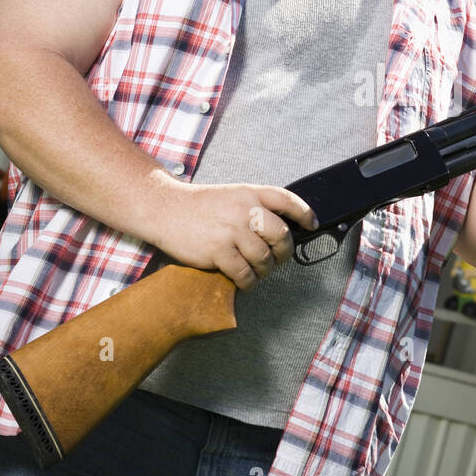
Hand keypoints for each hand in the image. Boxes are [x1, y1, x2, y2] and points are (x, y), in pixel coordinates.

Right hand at [150, 182, 319, 290]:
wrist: (165, 209)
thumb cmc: (199, 205)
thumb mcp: (231, 195)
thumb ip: (254, 206)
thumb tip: (280, 227)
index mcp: (249, 193)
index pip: (287, 200)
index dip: (304, 213)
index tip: (311, 224)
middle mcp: (244, 210)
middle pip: (281, 235)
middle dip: (284, 252)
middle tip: (277, 258)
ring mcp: (232, 231)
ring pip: (264, 258)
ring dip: (265, 270)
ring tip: (258, 271)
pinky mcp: (218, 251)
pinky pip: (244, 274)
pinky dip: (249, 282)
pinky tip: (245, 281)